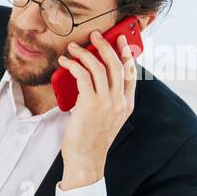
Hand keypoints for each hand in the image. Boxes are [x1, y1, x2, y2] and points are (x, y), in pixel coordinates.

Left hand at [57, 30, 136, 187]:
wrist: (85, 160)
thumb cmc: (91, 140)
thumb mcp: (105, 119)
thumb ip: (104, 100)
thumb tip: (89, 79)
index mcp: (126, 104)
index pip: (130, 73)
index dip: (126, 54)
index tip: (120, 40)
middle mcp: (119, 101)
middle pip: (116, 64)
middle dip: (106, 45)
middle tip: (95, 34)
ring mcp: (106, 102)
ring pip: (99, 67)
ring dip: (85, 53)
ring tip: (73, 47)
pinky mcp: (90, 104)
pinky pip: (83, 76)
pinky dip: (74, 65)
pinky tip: (66, 63)